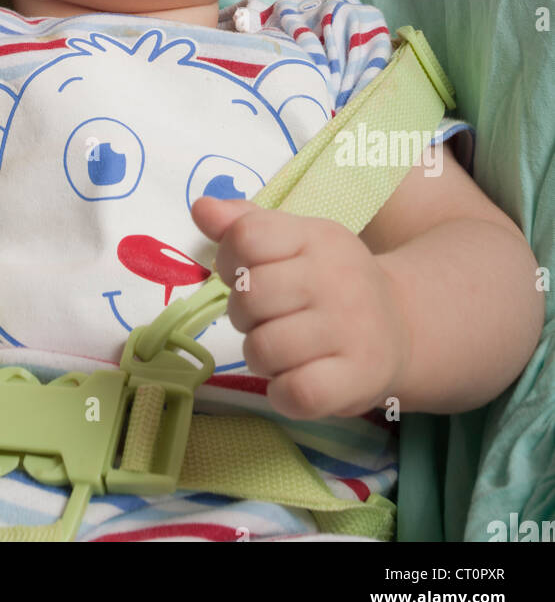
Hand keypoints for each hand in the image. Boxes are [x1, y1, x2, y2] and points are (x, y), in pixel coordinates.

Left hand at [190, 197, 410, 419]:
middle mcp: (337, 279)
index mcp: (317, 237)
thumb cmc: (329, 281)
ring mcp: (352, 329)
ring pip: (264, 349)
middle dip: (243, 315)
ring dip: (260, 357)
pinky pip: (294, 393)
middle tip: (266, 318)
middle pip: (248, 297)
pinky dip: (282, 393)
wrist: (401, 325)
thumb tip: (201, 208)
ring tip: (282, 350)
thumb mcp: (294, 241)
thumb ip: (244, 224)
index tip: (243, 274)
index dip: (228, 260)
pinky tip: (294, 379)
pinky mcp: (359, 378)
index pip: (247, 237)